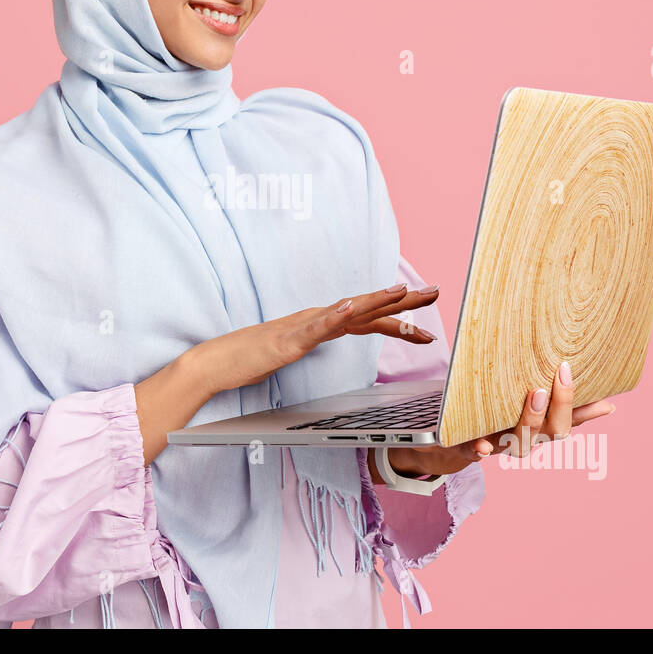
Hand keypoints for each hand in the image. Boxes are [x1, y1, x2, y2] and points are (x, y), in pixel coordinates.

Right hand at [188, 282, 441, 396]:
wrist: (217, 362)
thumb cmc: (252, 359)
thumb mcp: (294, 352)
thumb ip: (314, 341)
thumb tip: (332, 337)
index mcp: (321, 325)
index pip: (368, 319)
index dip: (398, 316)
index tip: (426, 320)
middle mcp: (316, 319)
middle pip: (367, 309)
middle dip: (403, 301)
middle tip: (436, 292)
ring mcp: (302, 327)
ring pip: (347, 312)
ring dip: (376, 300)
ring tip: (402, 290)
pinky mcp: (287, 340)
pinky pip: (315, 328)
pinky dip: (334, 316)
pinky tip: (350, 307)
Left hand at [388, 361, 615, 477]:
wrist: (442, 439)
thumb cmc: (481, 407)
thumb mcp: (505, 389)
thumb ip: (528, 374)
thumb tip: (549, 341)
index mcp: (534, 423)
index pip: (567, 419)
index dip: (587, 413)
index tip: (607, 402)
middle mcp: (520, 436)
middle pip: (551, 432)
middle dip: (559, 407)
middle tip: (560, 378)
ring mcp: (495, 443)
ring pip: (520, 443)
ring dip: (530, 421)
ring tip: (534, 396)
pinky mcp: (465, 445)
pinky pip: (473, 449)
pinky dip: (478, 448)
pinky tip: (482, 446)